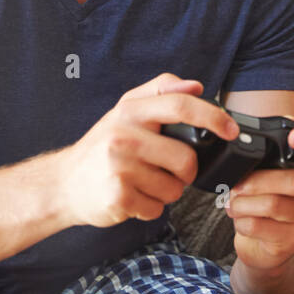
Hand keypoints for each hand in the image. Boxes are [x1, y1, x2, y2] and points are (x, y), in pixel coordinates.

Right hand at [57, 74, 239, 228]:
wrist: (63, 184)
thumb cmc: (101, 147)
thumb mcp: (126, 111)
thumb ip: (160, 92)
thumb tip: (196, 86)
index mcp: (130, 110)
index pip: (180, 105)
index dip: (212, 117)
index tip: (231, 130)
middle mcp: (123, 135)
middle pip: (185, 158)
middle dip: (186, 171)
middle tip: (168, 170)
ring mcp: (119, 166)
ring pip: (174, 188)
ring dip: (166, 192)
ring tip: (143, 184)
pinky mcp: (118, 196)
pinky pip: (157, 208)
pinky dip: (150, 207)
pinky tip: (132, 197)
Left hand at [226, 124, 293, 274]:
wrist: (270, 241)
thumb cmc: (267, 198)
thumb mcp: (268, 173)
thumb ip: (265, 154)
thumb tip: (248, 134)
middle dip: (256, 182)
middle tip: (235, 187)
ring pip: (274, 205)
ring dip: (243, 204)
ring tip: (233, 203)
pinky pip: (260, 227)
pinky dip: (241, 222)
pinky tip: (241, 219)